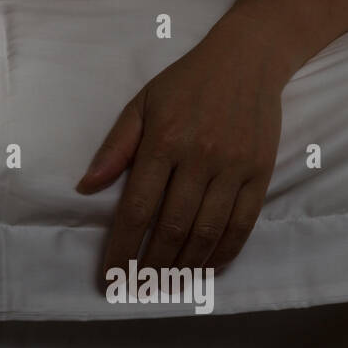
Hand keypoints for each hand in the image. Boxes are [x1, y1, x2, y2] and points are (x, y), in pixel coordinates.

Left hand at [77, 10, 291, 283]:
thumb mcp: (141, 104)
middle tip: (138, 288)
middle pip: (172, 227)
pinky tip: (207, 267)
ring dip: (185, 265)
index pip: (137, 208)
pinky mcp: (261, 173)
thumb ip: (115, 148)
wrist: (248, 59)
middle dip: (151, 265)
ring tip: (168, 283)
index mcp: (163, 141)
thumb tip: (86, 187)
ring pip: (208, 232)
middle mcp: (199, 157)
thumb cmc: (185, 83)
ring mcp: (233, 167)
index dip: (122, 248)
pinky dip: (224, 252)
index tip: (110, 275)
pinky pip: (243, 224)